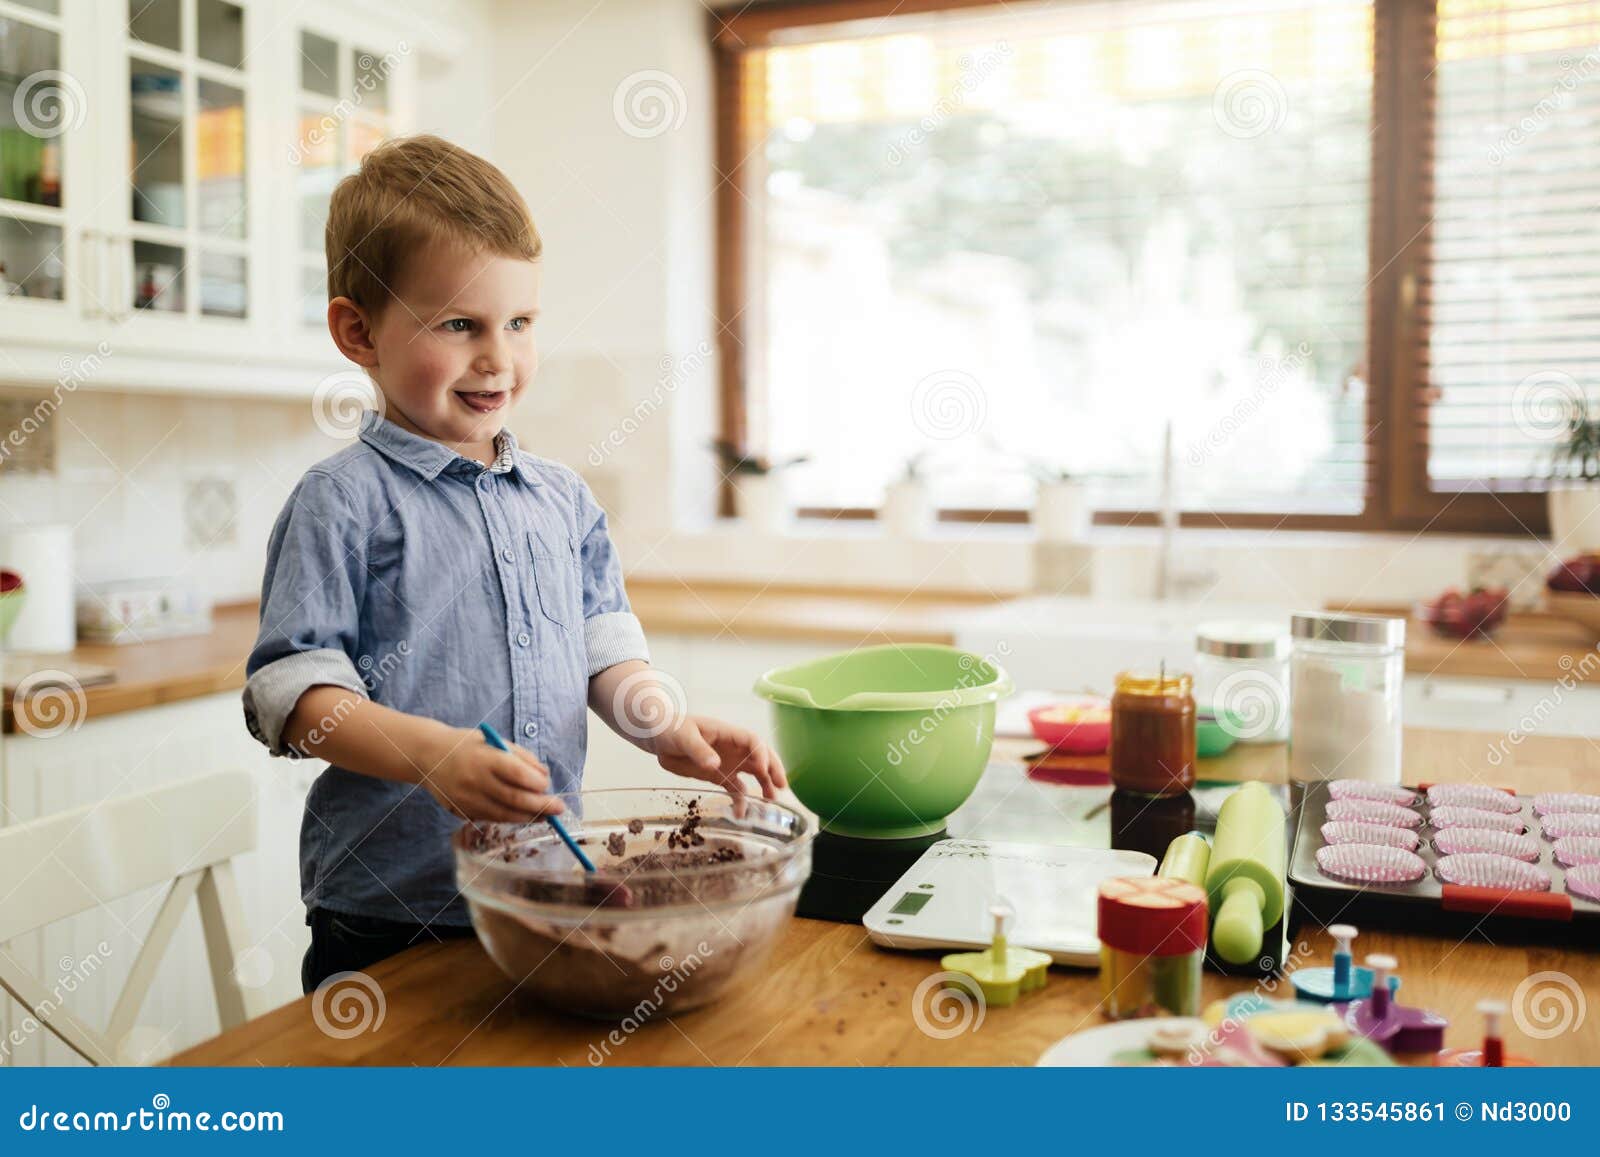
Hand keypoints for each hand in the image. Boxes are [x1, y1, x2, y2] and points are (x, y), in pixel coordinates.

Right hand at [422, 727, 564, 822]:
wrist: (429, 756)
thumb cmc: (467, 746)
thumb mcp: (493, 741)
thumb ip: (521, 757)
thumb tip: (544, 777)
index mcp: (484, 758)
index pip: (516, 774)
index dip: (536, 783)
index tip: (547, 785)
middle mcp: (474, 781)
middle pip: (513, 799)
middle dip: (540, 806)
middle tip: (559, 809)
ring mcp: (467, 799)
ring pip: (503, 814)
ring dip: (528, 816)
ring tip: (545, 816)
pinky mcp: (461, 811)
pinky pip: (491, 817)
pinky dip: (510, 817)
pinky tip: (523, 815)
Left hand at [650, 715, 787, 802]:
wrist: (659, 737)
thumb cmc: (671, 728)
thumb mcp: (683, 736)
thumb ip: (698, 749)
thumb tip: (715, 764)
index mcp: (727, 734)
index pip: (752, 741)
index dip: (761, 754)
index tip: (762, 770)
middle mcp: (733, 748)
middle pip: (761, 757)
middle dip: (773, 770)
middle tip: (781, 786)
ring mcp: (728, 762)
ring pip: (754, 773)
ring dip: (764, 785)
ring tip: (771, 801)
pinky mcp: (719, 776)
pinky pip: (736, 789)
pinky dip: (741, 801)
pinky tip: (741, 814)